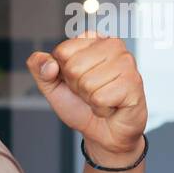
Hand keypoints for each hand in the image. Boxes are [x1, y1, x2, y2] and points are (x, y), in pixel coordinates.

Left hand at [26, 32, 147, 163]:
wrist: (104, 132)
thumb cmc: (81, 105)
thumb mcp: (52, 86)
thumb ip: (40, 68)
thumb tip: (48, 64)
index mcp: (92, 40)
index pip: (62, 51)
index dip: (63, 72)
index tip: (76, 79)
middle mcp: (112, 45)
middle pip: (74, 67)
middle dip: (76, 86)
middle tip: (90, 91)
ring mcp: (126, 63)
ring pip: (87, 82)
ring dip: (89, 98)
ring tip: (101, 98)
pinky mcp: (134, 83)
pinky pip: (100, 98)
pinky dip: (100, 108)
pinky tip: (111, 105)